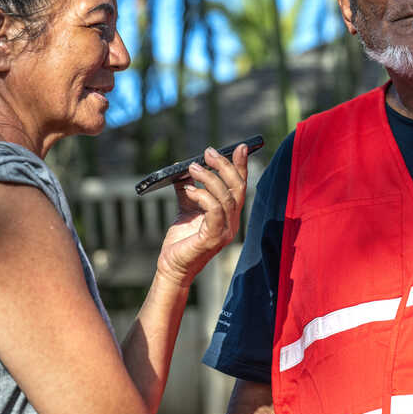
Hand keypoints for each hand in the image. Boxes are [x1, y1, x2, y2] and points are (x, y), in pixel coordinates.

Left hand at [155, 145, 248, 283]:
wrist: (172, 266)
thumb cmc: (180, 241)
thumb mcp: (186, 208)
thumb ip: (188, 189)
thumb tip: (182, 169)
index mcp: (229, 214)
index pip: (240, 186)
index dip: (241, 166)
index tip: (239, 147)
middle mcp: (232, 222)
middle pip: (237, 188)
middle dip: (224, 166)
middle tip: (208, 152)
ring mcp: (225, 231)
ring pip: (227, 197)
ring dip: (209, 178)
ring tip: (192, 167)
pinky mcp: (213, 238)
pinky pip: (214, 211)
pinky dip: (202, 196)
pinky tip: (189, 190)